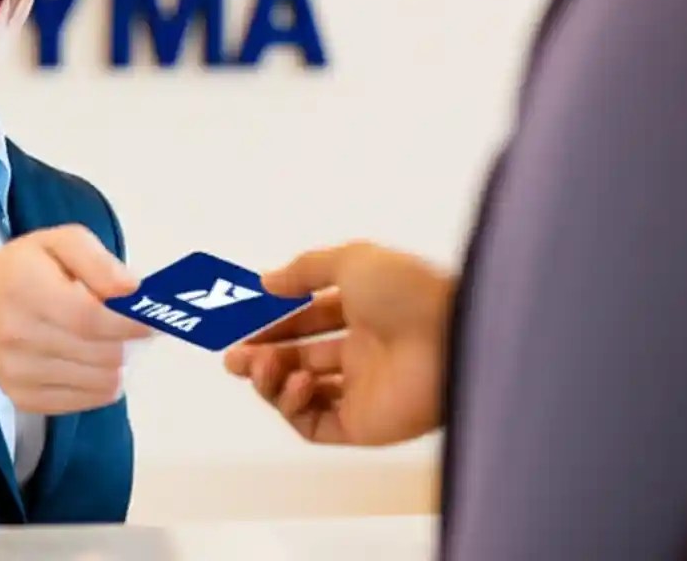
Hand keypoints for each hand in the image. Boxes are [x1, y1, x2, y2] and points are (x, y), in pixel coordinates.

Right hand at [0, 224, 149, 414]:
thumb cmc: (22, 271)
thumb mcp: (57, 243)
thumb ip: (97, 260)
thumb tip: (132, 290)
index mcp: (24, 288)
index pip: (89, 317)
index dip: (129, 322)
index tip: (151, 319)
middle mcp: (16, 335)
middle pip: (101, 354)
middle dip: (126, 341)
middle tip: (129, 325)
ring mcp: (17, 373)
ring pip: (100, 381)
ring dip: (115, 362)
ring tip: (105, 340)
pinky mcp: (23, 399)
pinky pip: (87, 401)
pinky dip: (100, 383)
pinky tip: (89, 360)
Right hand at [223, 241, 454, 444]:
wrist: (452, 337)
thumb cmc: (412, 293)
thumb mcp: (352, 260)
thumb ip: (304, 270)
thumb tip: (266, 281)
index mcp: (366, 314)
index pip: (309, 320)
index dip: (273, 321)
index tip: (243, 321)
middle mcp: (366, 353)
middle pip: (299, 359)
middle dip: (261, 356)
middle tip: (234, 356)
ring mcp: (365, 391)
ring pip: (301, 394)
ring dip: (271, 381)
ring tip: (259, 366)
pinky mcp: (365, 426)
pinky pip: (315, 423)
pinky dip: (293, 406)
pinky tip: (295, 381)